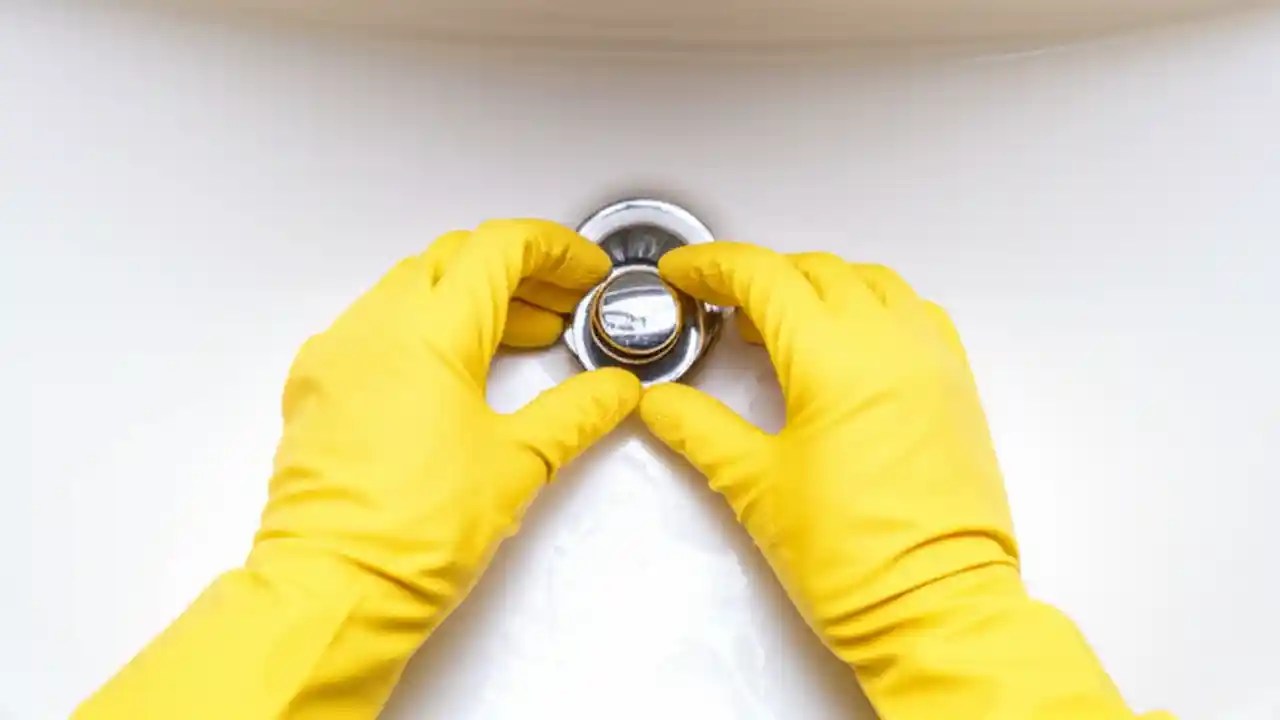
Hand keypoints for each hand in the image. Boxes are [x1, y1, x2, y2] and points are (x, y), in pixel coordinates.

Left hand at [76, 220, 640, 719]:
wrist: (331, 592)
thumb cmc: (414, 532)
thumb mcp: (519, 463)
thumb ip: (575, 412)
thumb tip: (613, 390)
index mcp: (427, 329)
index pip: (497, 248)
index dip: (553, 248)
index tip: (586, 270)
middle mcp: (372, 327)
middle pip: (453, 260)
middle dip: (516, 272)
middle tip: (563, 304)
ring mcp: (336, 356)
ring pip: (410, 291)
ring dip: (470, 300)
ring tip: (521, 339)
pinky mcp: (316, 391)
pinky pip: (374, 330)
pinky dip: (423, 331)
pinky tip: (456, 373)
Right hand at [640, 243, 1155, 718]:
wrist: (938, 611)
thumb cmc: (855, 560)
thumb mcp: (755, 486)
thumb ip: (700, 428)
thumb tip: (662, 402)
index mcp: (836, 357)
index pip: (765, 277)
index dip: (713, 266)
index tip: (683, 273)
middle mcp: (892, 343)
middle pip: (815, 272)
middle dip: (760, 276)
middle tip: (717, 303)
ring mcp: (933, 361)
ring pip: (869, 284)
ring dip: (817, 287)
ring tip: (778, 324)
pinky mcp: (956, 387)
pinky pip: (913, 314)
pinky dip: (870, 308)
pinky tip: (845, 345)